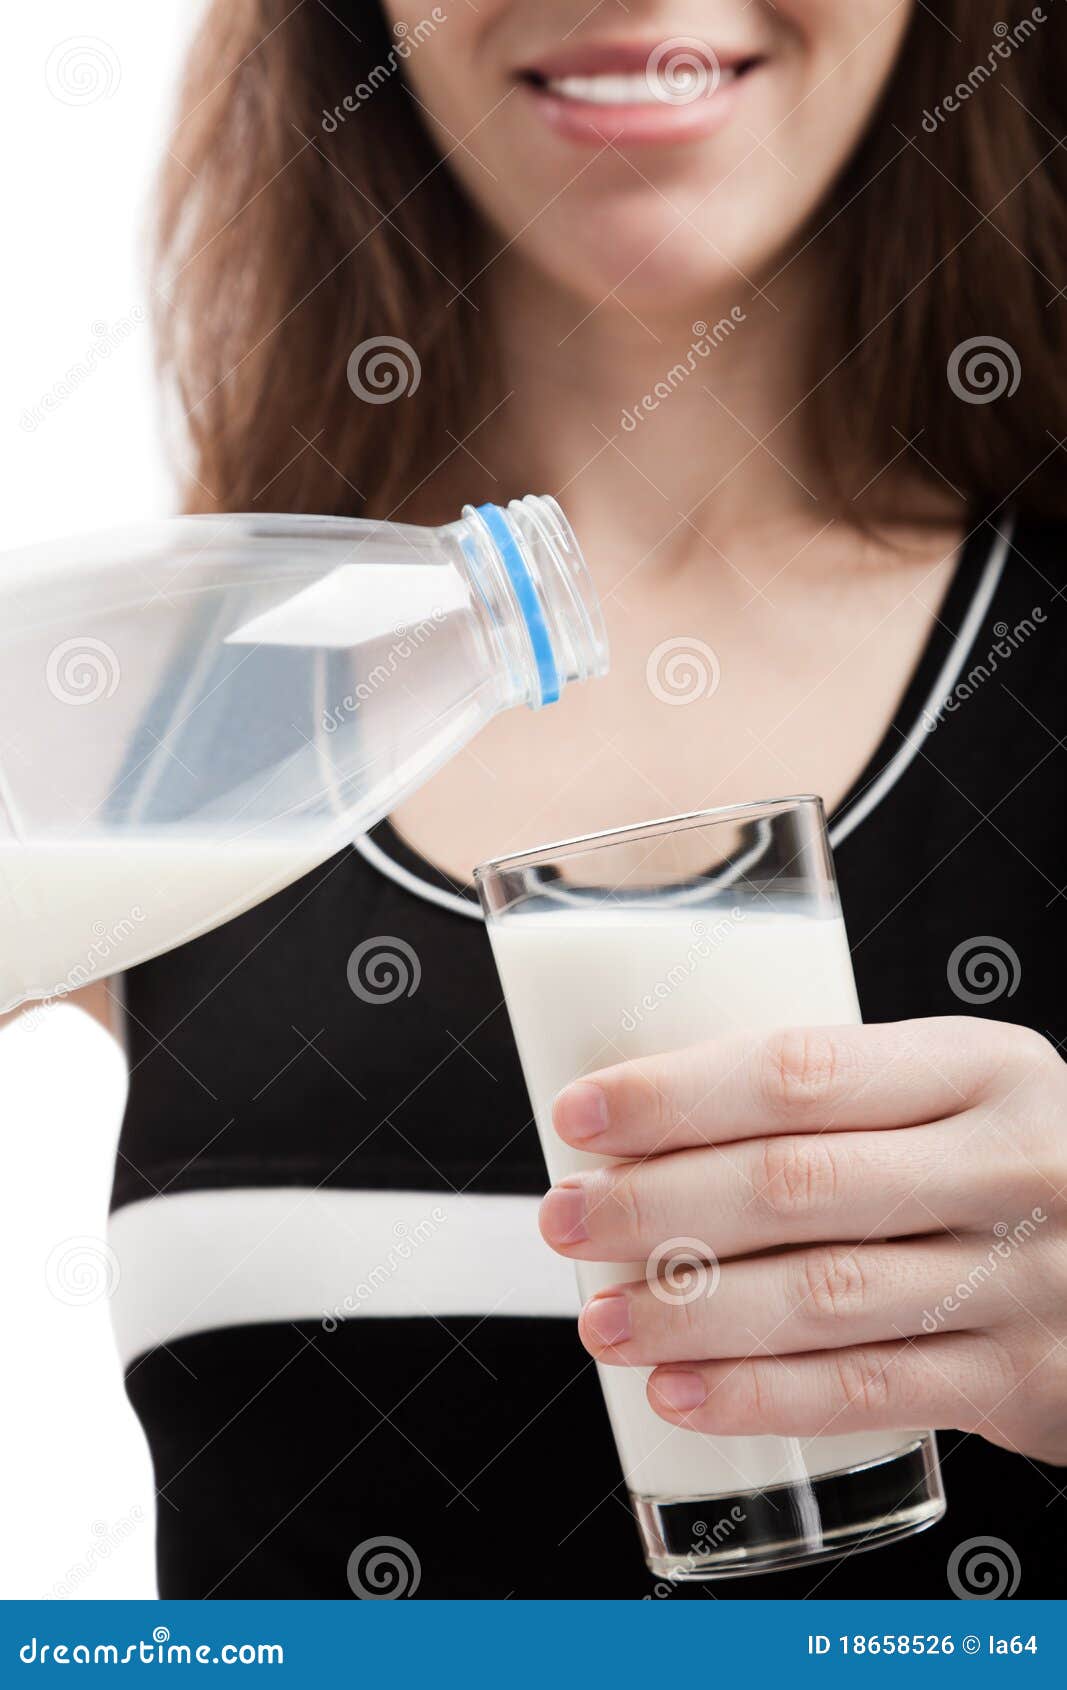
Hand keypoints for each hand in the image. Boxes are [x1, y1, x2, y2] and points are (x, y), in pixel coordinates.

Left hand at [541, 1018, 1066, 1465]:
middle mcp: (1007, 1164)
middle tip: (566, 1219)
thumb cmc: (1021, 1160)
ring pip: (821, 1297)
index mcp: (980, 1067)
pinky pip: (868, 1389)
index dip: (676, 1096)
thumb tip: (653, 1131)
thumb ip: (847, 1104)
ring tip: (601, 1317)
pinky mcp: (1019, 1377)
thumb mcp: (965, 1094)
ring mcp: (1021, 1276)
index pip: (801, 1071)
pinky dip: (761, 1396)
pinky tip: (679, 1393)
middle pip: (794, 1185)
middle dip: (655, 1206)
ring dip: (689, 1311)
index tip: (580, 1113)